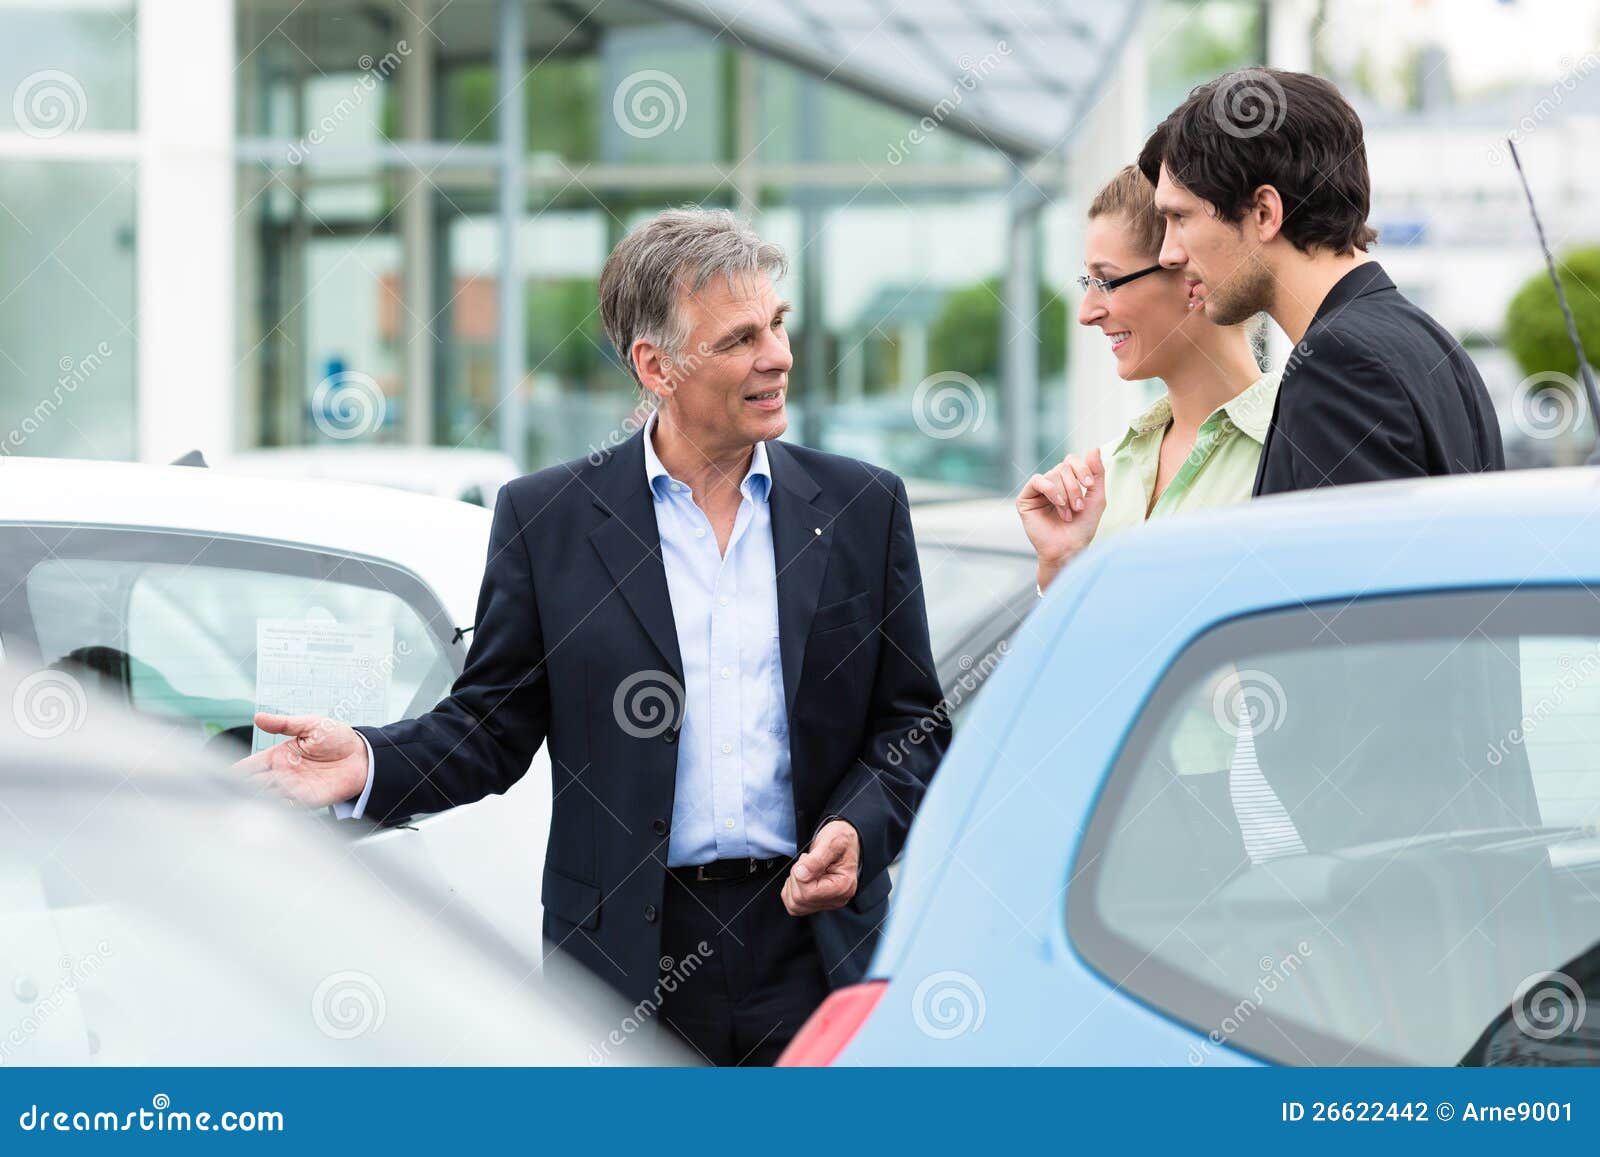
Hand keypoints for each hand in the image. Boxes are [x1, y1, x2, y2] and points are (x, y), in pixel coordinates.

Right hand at [235, 713, 367, 808]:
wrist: (364, 756)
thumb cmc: (338, 738)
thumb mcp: (310, 724)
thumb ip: (284, 724)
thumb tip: (258, 717)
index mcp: (280, 755)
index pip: (251, 765)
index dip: (235, 771)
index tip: (219, 776)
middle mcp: (283, 773)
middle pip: (253, 785)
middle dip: (239, 790)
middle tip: (223, 794)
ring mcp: (293, 788)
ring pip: (266, 798)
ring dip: (254, 801)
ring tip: (238, 805)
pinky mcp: (306, 801)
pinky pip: (286, 808)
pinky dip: (275, 809)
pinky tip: (265, 810)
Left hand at [781, 820, 860, 915]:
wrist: (844, 840)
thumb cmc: (841, 839)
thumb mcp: (832, 842)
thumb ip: (817, 858)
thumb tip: (801, 874)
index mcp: (843, 886)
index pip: (809, 893)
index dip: (799, 875)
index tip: (807, 859)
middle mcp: (837, 899)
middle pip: (799, 900)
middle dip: (795, 878)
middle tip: (806, 862)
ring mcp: (827, 903)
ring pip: (795, 906)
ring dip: (793, 884)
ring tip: (805, 869)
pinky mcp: (818, 903)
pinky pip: (794, 906)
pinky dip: (792, 891)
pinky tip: (802, 877)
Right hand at [1016, 446, 1106, 590]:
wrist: (1069, 549)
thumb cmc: (1083, 528)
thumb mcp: (1097, 498)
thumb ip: (1097, 473)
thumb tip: (1094, 448)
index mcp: (1067, 482)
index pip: (1071, 461)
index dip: (1082, 468)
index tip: (1089, 485)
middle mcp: (1052, 484)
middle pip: (1063, 467)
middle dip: (1074, 487)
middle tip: (1079, 507)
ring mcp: (1038, 491)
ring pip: (1053, 475)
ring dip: (1065, 494)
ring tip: (1068, 513)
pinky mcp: (1025, 499)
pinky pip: (1038, 481)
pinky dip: (1051, 491)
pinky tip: (1058, 504)